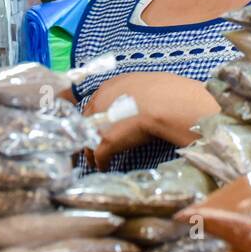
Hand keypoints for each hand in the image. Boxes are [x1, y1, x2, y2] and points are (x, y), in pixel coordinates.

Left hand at [82, 72, 215, 170]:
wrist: (164, 103)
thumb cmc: (164, 90)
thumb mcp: (147, 83)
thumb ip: (139, 90)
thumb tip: (147, 96)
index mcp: (108, 89)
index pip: (95, 104)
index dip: (97, 116)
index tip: (100, 123)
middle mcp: (98, 104)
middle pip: (86, 122)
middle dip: (89, 133)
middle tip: (91, 142)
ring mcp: (100, 123)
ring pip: (89, 140)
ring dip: (90, 151)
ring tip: (93, 161)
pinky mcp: (107, 142)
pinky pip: (99, 156)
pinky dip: (101, 163)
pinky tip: (104, 167)